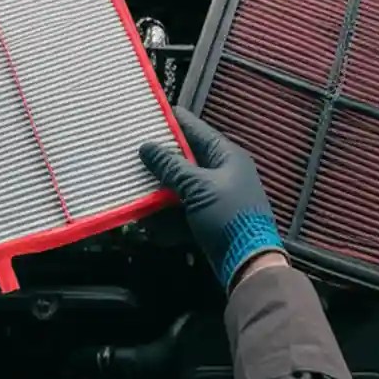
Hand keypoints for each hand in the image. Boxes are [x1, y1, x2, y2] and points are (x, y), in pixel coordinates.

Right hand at [139, 108, 285, 290]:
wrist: (248, 263)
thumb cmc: (228, 216)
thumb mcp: (198, 188)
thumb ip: (171, 167)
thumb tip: (146, 147)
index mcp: (225, 155)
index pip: (194, 128)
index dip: (169, 121)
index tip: (143, 115)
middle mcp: (220, 172)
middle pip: (183, 158)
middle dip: (157, 159)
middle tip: (129, 153)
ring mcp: (214, 196)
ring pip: (178, 186)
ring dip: (157, 190)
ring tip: (131, 188)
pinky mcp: (207, 219)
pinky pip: (181, 210)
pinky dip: (164, 215)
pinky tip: (146, 221)